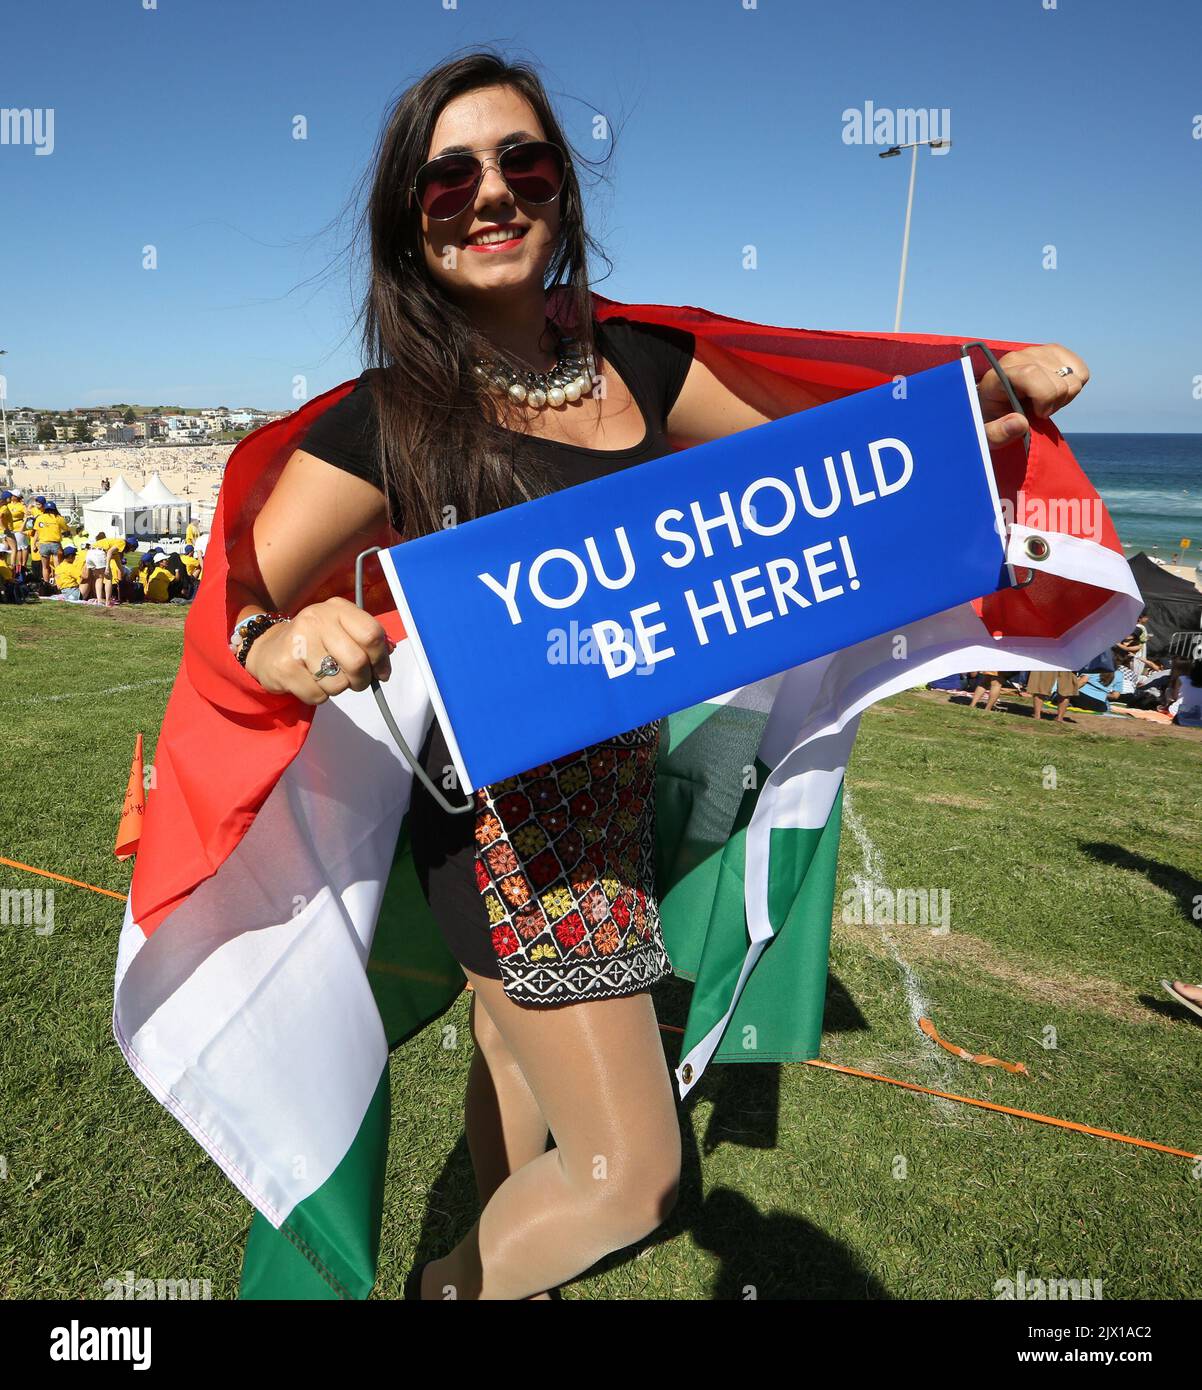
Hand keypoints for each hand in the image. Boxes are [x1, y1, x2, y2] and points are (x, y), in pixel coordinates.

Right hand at [244, 596, 393, 704]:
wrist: (268, 650)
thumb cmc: (314, 642)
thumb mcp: (341, 630)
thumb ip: (366, 639)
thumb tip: (388, 654)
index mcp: (336, 608)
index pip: (372, 633)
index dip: (381, 658)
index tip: (381, 671)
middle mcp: (316, 619)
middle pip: (357, 661)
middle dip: (362, 679)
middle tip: (356, 681)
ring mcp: (298, 642)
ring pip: (338, 683)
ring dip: (339, 689)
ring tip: (327, 678)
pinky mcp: (285, 667)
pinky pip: (318, 695)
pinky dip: (319, 696)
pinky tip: (310, 682)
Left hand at [976, 343, 1089, 448]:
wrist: (997, 402)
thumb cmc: (992, 419)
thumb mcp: (986, 434)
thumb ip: (997, 433)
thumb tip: (1020, 423)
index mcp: (999, 375)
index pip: (1030, 374)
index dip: (1043, 397)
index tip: (1039, 414)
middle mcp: (1019, 357)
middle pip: (1058, 381)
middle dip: (1054, 404)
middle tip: (1038, 411)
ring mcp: (1038, 351)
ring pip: (1074, 378)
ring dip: (1064, 397)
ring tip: (1045, 402)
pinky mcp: (1055, 352)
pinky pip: (1082, 372)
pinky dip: (1075, 387)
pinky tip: (1055, 392)